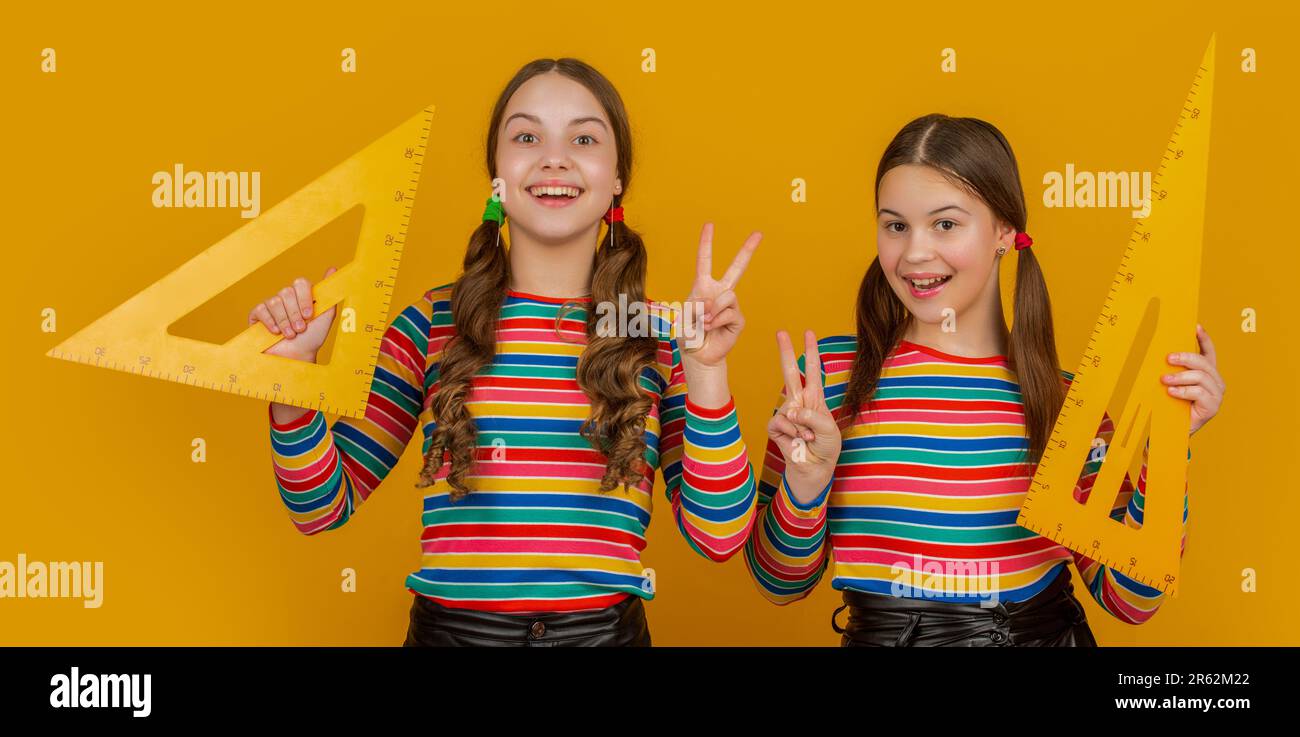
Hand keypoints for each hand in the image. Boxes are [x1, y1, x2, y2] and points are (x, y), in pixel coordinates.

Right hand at [249, 266, 338, 361]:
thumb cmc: (311, 338)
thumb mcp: (326, 317)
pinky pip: (260, 309)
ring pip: (275, 301)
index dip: (304, 298)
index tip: (309, 315)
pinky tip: (276, 332)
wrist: (296, 357)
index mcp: (302, 295)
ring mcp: (271, 305)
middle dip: (295, 314)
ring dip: (285, 321)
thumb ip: (329, 295)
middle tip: (300, 329)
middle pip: (287, 292)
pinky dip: (270, 321)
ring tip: (290, 334)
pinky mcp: (257, 314)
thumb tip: (333, 269)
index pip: (300, 283)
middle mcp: (286, 298)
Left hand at [681, 223, 760, 367]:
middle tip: (759, 233)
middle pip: (736, 268)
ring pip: (728, 295)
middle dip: (747, 250)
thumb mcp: (683, 318)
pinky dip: (717, 320)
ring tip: (704, 322)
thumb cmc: (688, 335)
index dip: (706, 243)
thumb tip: (713, 303)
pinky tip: (712, 327)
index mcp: (703, 287)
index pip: (705, 261)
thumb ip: (695, 307)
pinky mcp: (738, 319)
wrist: (698, 355)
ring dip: (712, 309)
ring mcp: (730, 305)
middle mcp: (719, 292)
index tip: (710, 224)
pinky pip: (730, 312)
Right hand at [769, 330, 841, 504]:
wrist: (814, 468)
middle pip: (790, 372)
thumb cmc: (825, 447)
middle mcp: (799, 401)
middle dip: (785, 351)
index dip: (811, 352)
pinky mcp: (776, 426)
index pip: (812, 370)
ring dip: (802, 427)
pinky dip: (791, 432)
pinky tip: (797, 441)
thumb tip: (792, 411)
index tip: (808, 333)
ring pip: (789, 408)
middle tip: (781, 331)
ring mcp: (786, 413)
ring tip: (808, 438)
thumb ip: (812, 417)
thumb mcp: (828, 429)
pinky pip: (781, 422)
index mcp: (815, 398)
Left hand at [1162, 323, 1223, 435]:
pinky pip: (1199, 393)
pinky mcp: (1213, 406)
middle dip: (1186, 357)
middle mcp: (1215, 381)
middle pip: (1204, 362)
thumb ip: (1173, 370)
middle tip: (1168, 358)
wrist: (1172, 430)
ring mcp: (1216, 394)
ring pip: (1201, 377)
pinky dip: (1183, 391)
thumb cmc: (1171, 405)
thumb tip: (1161, 354)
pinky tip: (1171, 392)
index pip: (1209, 352)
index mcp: (1207, 373)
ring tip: (1165, 380)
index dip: (1204, 338)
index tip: (1195, 326)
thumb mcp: (1172, 383)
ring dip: (1181, 376)